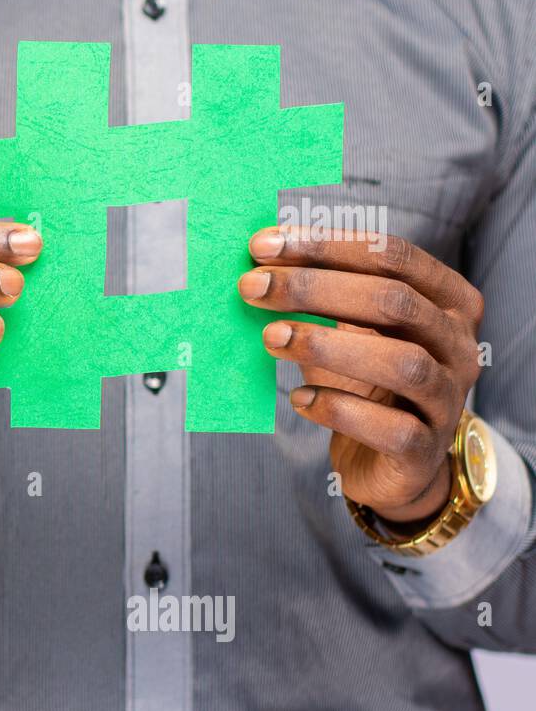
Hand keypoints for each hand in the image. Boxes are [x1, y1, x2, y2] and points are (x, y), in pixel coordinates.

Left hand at [239, 226, 483, 524]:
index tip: (261, 246)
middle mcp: (459, 345)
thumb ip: (321, 295)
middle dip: (314, 288)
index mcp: (447, 300)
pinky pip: (390, 427)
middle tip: (251, 287)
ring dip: (326, 345)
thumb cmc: (363, 383)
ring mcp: (448, 398)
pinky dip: (339, 408)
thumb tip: (257, 258)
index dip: (325, 246)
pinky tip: (299, 399)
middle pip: (393, 302)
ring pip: (401, 363)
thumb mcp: (349, 331)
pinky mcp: (425, 449)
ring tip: (270, 338)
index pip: (391, 255)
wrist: (390, 464)